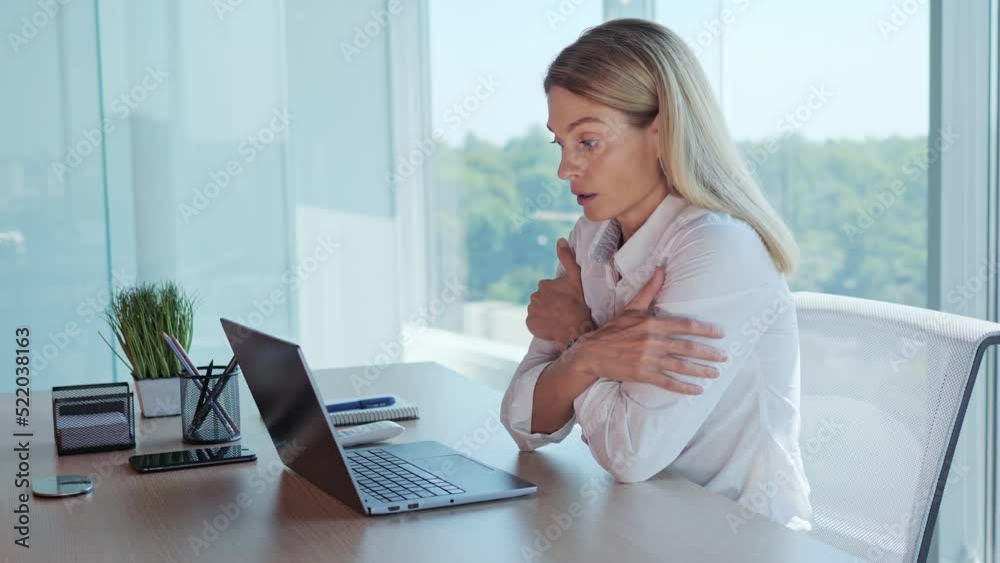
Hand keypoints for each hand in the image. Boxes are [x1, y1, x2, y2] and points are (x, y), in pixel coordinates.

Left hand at [526, 238, 595, 347]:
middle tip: (562, 310)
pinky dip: (540, 324)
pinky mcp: (530, 324)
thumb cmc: (578, 303)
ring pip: (537, 310)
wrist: (577, 328)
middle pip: (541, 299)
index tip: (565, 300)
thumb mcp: (575, 278)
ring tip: (557, 318)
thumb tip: (560, 240)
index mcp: (543, 284)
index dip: (557, 294)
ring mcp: (531, 311)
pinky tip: (551, 325)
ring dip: (544, 313)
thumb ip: (567, 258)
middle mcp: (534, 296)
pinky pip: (533, 322)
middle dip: (549, 303)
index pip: (547, 289)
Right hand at [567, 266, 726, 394]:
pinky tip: (697, 390)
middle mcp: (652, 342)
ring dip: (701, 371)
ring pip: (680, 366)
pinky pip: (668, 383)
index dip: (705, 330)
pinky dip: (684, 388)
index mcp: (652, 324)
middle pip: (687, 348)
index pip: (685, 326)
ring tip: (716, 373)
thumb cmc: (613, 330)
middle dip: (709, 353)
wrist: (591, 353)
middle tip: (725, 357)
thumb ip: (649, 290)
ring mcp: (648, 360)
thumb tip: (661, 268)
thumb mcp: (631, 308)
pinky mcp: (643, 375)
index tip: (720, 334)